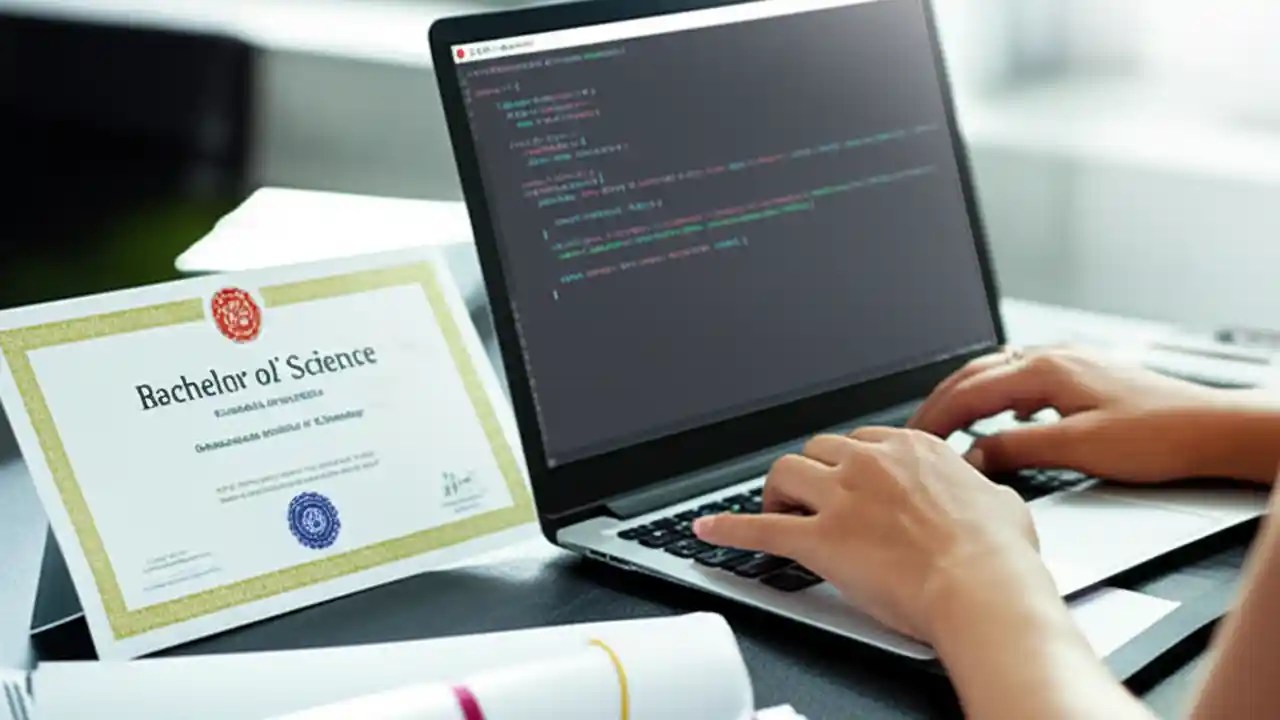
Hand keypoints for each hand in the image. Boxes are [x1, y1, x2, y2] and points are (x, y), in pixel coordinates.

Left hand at [694, 428, 1045, 642]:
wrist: (983, 588)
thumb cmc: (998, 554)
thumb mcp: (998, 499)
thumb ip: (975, 485)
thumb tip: (978, 485)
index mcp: (911, 448)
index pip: (862, 440)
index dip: (848, 462)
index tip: (846, 478)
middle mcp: (870, 464)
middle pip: (818, 448)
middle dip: (811, 472)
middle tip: (810, 497)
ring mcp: (841, 498)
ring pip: (784, 472)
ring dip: (776, 490)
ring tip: (776, 509)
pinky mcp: (818, 539)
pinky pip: (759, 527)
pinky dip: (728, 528)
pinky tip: (708, 530)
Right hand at [909, 347, 1279, 484]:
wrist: (1213, 429)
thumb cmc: (1158, 436)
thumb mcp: (1078, 448)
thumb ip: (1017, 449)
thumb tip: (973, 455)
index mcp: (1045, 370)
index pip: (969, 392)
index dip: (934, 417)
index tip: (911, 440)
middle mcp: (1053, 359)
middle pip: (976, 375)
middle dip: (940, 403)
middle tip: (914, 433)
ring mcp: (1068, 366)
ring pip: (997, 375)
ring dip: (965, 398)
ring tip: (944, 425)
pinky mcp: (1081, 379)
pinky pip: (1020, 382)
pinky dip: (994, 399)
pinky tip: (998, 417)